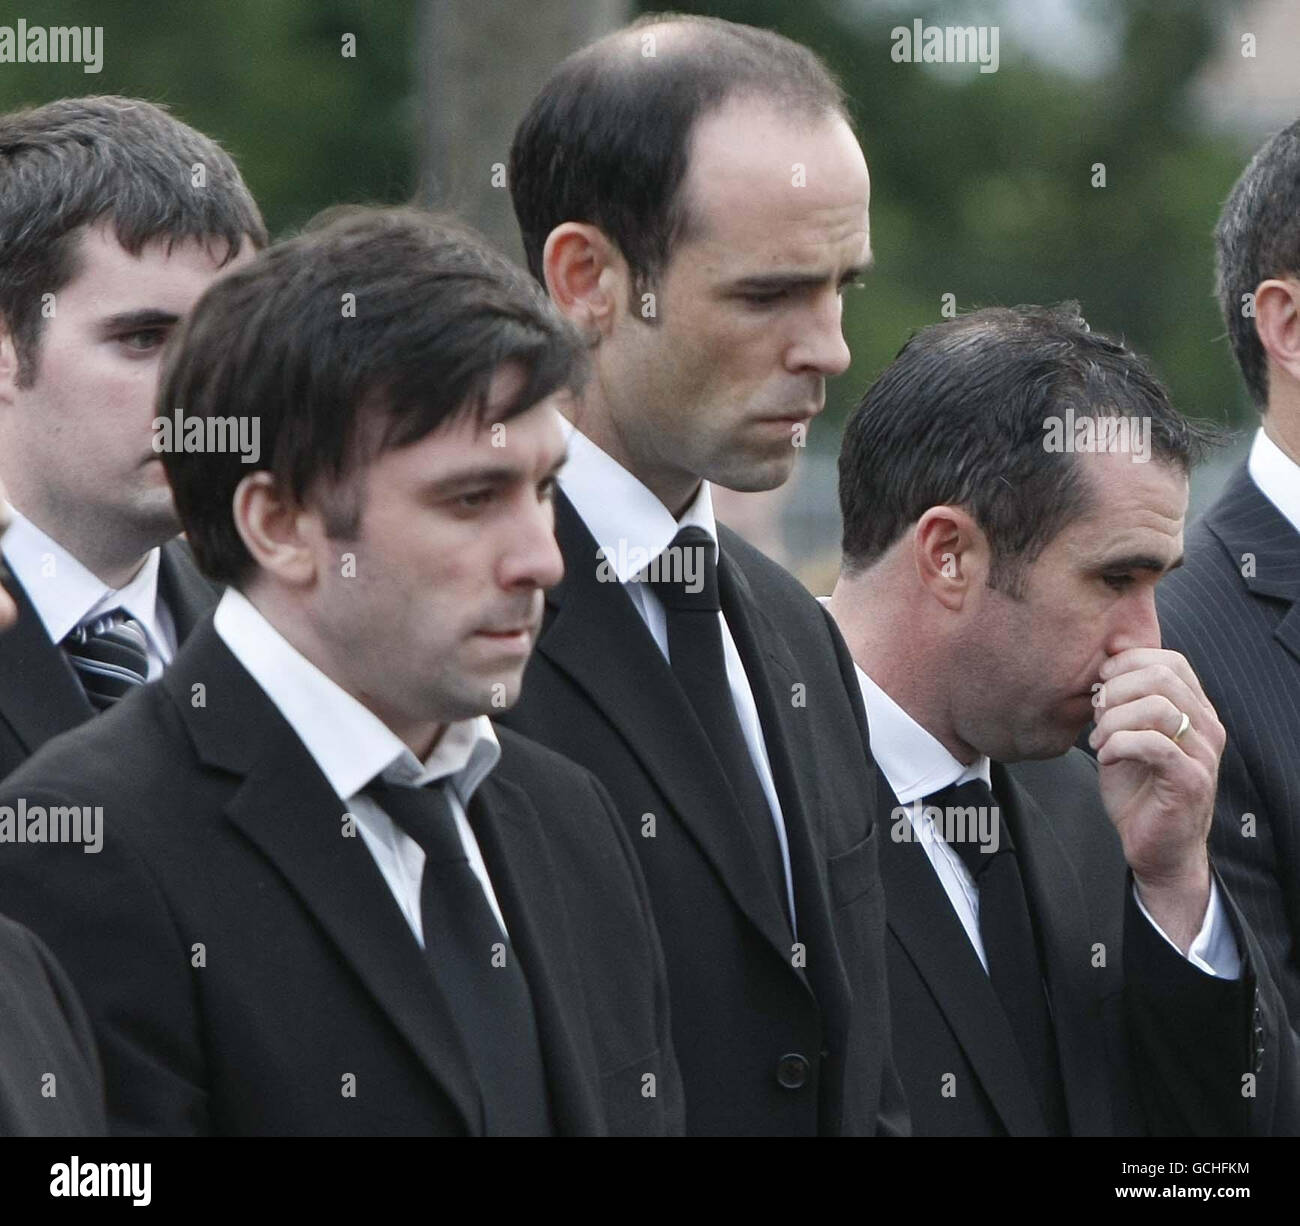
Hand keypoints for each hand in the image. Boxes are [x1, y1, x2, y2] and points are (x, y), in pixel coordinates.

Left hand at [1088, 647, 1224, 950]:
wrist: (1157, 848)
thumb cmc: (1139, 791)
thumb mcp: (1125, 737)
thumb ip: (1120, 704)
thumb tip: (1101, 673)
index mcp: (1194, 710)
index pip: (1170, 661)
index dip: (1128, 663)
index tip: (1100, 683)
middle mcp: (1206, 726)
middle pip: (1161, 677)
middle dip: (1116, 689)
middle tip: (1096, 714)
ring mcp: (1202, 753)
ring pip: (1157, 707)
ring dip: (1113, 720)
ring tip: (1099, 741)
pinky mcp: (1190, 780)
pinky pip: (1153, 744)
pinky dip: (1119, 745)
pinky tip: (1106, 758)